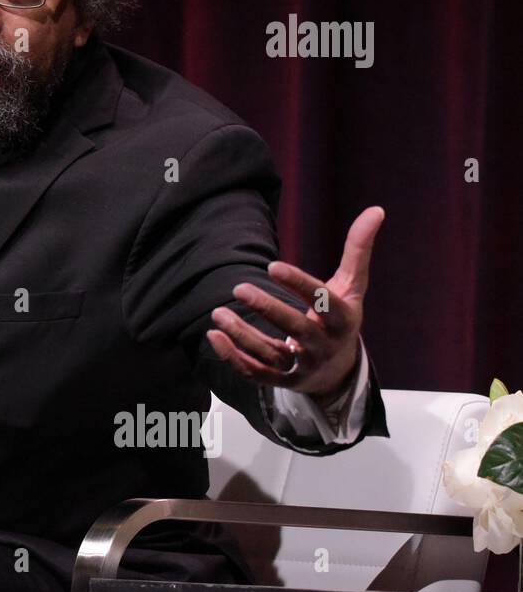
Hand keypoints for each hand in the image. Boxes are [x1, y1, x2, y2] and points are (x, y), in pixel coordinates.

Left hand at [206, 206, 383, 399]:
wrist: (338, 370)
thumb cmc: (339, 317)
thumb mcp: (352, 286)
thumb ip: (358, 250)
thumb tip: (376, 209)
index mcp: (343, 319)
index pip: (322, 302)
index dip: (299, 284)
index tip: (271, 266)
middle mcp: (324, 346)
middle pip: (296, 330)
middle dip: (268, 309)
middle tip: (239, 287)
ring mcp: (304, 367)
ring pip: (271, 355)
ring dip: (242, 335)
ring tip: (217, 312)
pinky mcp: (283, 382)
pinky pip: (256, 373)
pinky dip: (233, 358)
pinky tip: (214, 335)